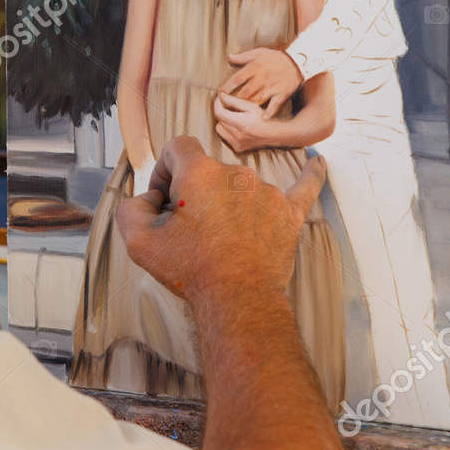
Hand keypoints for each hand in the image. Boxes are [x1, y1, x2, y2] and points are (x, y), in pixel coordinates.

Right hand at [115, 135, 325, 303]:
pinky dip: (309, 175)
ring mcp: (266, 193)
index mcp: (199, 173)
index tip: (163, 199)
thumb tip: (148, 200)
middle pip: (208, 170)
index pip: (177, 149)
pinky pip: (303, 188)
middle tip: (188, 230)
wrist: (237, 300)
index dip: (164, 170)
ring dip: (227, 203)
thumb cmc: (191, 270)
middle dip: (194, 193)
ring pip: (240, 187)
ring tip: (220, 239)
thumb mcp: (139, 241)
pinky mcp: (288, 214)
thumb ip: (132, 208)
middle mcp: (236, 174)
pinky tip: (316, 162)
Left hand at [213, 92, 275, 153]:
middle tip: (231, 109)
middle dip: (223, 113)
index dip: (217, 104)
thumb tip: (221, 96)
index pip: (219, 113)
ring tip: (234, 119)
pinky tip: (237, 128)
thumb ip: (234, 101)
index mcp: (241, 123)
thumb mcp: (251, 106)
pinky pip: (225, 137)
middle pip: (219, 121)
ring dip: (224, 123)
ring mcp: (237, 143)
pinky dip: (228, 131)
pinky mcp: (238, 148)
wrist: (274, 134)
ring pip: (220, 129)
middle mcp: (238, 136)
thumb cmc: (264, 118)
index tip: (219, 99)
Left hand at [221, 48, 302, 112]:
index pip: (237, 79)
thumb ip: (243, 56)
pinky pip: (274, 105)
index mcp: (255, 67)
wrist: (298, 60)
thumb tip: (229, 57)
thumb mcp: (259, 52)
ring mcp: (272, 87)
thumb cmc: (276, 57)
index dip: (227, 87)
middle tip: (226, 107)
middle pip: (245, 92)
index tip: (221, 94)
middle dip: (234, 100)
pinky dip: (269, 112)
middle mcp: (262, 78)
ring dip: (247, 107)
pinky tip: (263, 119)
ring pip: (257, 100)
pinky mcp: (282, 93)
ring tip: (239, 114)